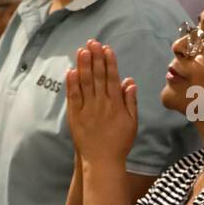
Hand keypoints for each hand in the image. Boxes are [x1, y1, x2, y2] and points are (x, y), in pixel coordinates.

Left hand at [65, 40, 136, 165]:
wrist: (103, 161)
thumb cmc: (120, 143)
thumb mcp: (132, 122)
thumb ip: (130, 101)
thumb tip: (130, 82)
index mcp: (116, 104)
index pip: (112, 78)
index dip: (109, 62)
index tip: (107, 49)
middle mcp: (101, 104)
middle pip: (97, 76)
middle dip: (95, 58)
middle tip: (93, 42)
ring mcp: (87, 109)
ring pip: (85, 83)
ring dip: (83, 65)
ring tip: (82, 50)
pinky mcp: (76, 117)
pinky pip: (73, 97)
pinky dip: (72, 84)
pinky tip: (71, 71)